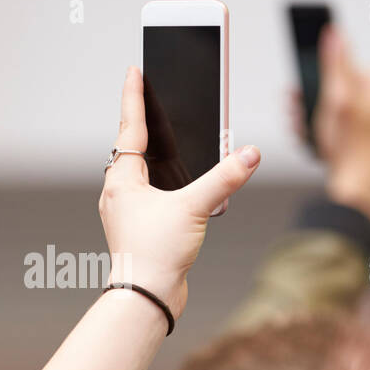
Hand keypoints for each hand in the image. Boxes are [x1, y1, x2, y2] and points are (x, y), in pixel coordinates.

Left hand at [101, 67, 261, 318]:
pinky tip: (183, 186)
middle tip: (153, 100)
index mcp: (122, 181)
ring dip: (157, 156)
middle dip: (145, 125)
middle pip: (133, 149)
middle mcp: (119, 193)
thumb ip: (224, 179)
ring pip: (142, 174)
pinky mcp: (141, 229)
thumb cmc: (155, 254)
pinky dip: (166, 183)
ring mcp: (128, 212)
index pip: (129, 128)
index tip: (134, 70)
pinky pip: (152, 195)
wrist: (146, 299)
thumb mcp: (194, 208)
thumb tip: (250, 154)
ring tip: (170, 138)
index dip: (134, 97)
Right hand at [290, 26, 369, 220]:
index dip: (314, 76)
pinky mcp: (358, 134)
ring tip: (302, 130)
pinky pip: (331, 125)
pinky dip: (317, 132)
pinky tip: (311, 141)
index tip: (298, 86)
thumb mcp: (339, 99)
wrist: (361, 189)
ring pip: (326, 107)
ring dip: (307, 117)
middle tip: (294, 111)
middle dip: (307, 100)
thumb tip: (334, 32)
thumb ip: (336, 64)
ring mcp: (367, 116)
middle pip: (330, 86)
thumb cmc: (353, 147)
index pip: (339, 64)